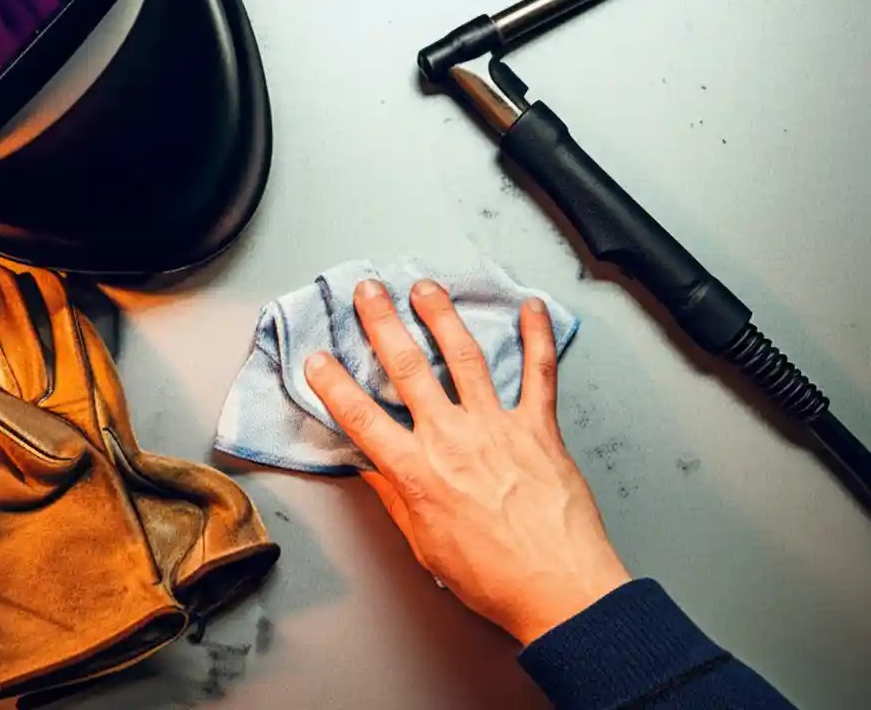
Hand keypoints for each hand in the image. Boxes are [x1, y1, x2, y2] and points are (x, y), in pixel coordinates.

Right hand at [304, 279, 630, 644]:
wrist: (558, 588)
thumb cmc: (494, 577)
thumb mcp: (424, 543)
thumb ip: (396, 498)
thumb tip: (372, 469)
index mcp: (417, 471)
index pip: (361, 417)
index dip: (334, 384)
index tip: (319, 359)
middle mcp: (452, 439)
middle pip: (407, 368)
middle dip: (382, 323)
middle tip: (369, 292)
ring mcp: (497, 427)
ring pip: (464, 356)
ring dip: (442, 315)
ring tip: (426, 288)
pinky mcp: (539, 428)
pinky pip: (539, 373)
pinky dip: (536, 337)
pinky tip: (531, 309)